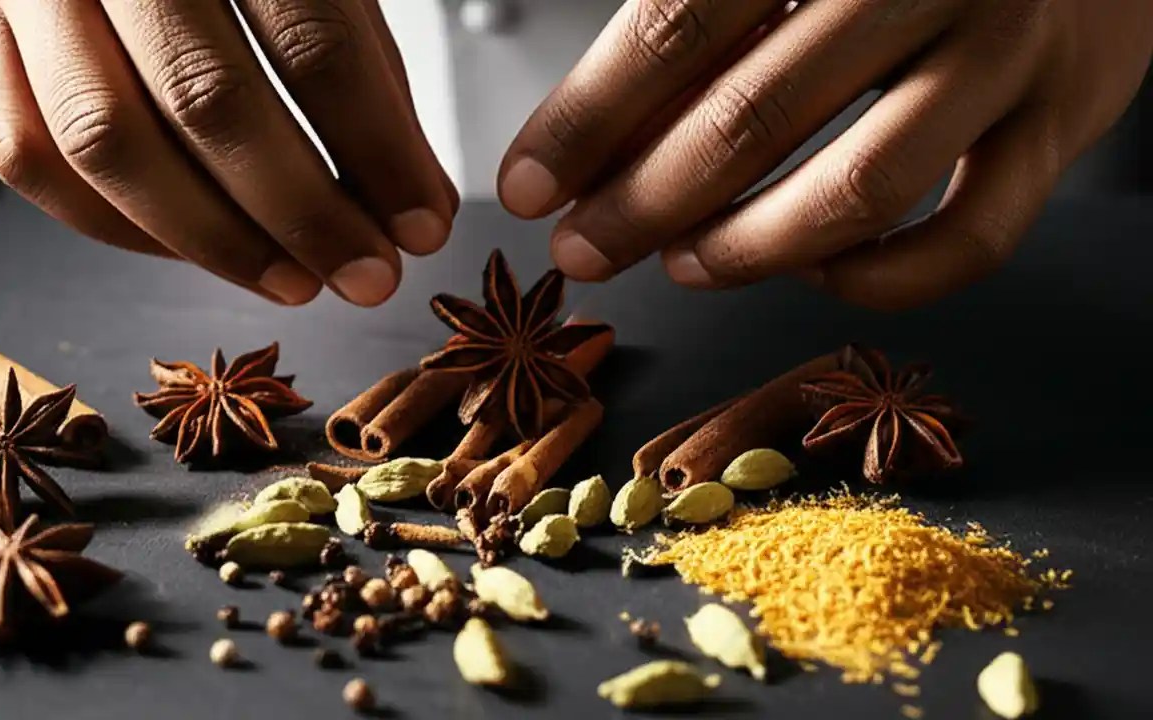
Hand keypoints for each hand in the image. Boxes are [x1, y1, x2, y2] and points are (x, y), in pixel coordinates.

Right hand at [0, 0, 456, 306]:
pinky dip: (118, 225)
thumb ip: (364, 69)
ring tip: (294, 281)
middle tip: (366, 275)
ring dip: (212, 241)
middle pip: (208, 101)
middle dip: (303, 214)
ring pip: (105, 144)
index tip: (423, 225)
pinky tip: (194, 251)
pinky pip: (28, 156)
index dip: (377, 151)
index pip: (314, 43)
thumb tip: (414, 200)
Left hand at [500, 0, 1152, 309]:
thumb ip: (702, 30)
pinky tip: (817, 272)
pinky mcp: (1064, 121)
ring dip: (750, 249)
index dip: (587, 120)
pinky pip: (971, 237)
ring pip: (861, 189)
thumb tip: (592, 143)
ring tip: (684, 267)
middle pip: (754, 115)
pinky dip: (882, 278)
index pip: (676, 26)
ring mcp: (1008, 51)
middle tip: (586, 249)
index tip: (530, 186)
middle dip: (645, 203)